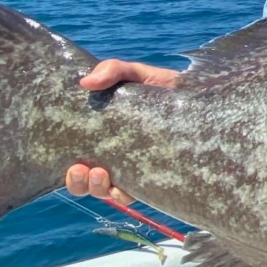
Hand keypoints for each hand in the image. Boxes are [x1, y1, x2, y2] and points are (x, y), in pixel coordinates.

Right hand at [63, 60, 179, 203]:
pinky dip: (122, 196)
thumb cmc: (160, 87)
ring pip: (106, 192)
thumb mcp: (136, 74)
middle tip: (83, 168)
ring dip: (97, 188)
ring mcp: (134, 169)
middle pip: (85, 183)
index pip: (76, 159)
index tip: (71, 162)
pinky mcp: (154, 178)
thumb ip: (112, 70)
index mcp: (102, 137)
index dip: (69, 170)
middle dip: (78, 183)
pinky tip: (122, 189)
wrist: (198, 97)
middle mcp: (114, 157)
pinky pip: (133, 196)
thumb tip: (85, 82)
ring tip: (101, 173)